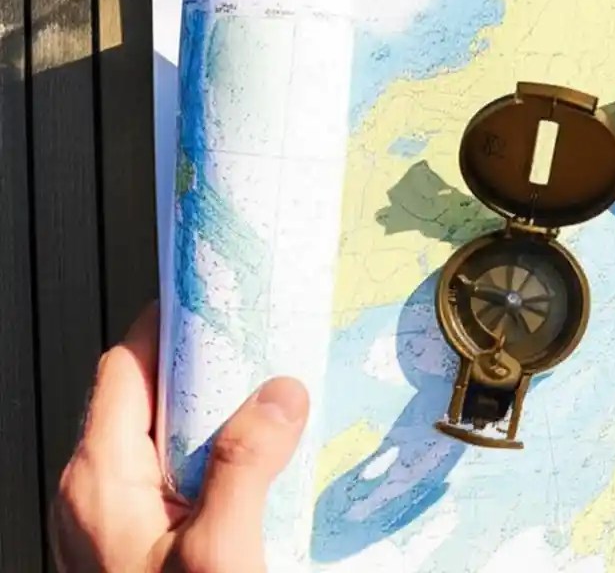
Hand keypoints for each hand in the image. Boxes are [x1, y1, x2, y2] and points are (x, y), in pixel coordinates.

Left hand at [52, 303, 310, 571]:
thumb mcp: (220, 551)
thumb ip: (246, 467)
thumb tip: (281, 395)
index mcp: (100, 481)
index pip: (125, 366)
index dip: (171, 328)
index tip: (218, 307)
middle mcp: (93, 497)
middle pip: (148, 401)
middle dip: (208, 377)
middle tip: (264, 362)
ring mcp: (111, 524)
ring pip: (163, 444)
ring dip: (216, 425)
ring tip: (271, 417)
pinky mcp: (136, 545)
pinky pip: (172, 483)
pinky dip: (213, 465)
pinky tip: (257, 477)